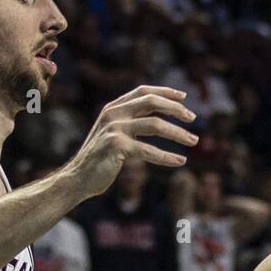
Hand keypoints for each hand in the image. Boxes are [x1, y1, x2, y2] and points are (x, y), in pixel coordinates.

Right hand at [67, 86, 196, 200]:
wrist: (77, 178)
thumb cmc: (99, 159)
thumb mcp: (113, 134)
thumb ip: (129, 123)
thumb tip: (156, 119)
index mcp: (114, 108)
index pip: (143, 91)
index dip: (165, 92)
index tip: (184, 97)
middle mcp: (114, 113)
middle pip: (152, 102)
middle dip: (176, 109)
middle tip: (193, 119)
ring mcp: (114, 129)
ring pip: (155, 125)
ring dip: (177, 133)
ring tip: (193, 141)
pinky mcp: (116, 147)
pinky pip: (148, 150)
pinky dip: (166, 157)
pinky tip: (180, 161)